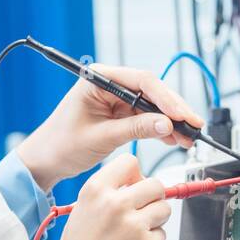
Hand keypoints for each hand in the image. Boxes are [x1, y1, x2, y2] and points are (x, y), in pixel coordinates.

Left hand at [15, 63, 204, 190]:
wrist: (46, 161)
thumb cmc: (62, 145)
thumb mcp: (101, 137)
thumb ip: (135, 129)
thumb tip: (166, 124)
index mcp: (97, 78)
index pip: (141, 81)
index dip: (165, 98)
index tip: (182, 115)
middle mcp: (108, 83)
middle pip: (151, 91)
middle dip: (173, 110)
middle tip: (194, 125)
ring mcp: (115, 97)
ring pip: (152, 104)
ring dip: (170, 121)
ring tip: (188, 137)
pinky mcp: (119, 112)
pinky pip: (145, 116)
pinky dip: (160, 127)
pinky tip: (174, 138)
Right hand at [40, 154, 171, 239]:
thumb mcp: (82, 213)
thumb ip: (108, 196)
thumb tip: (138, 186)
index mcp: (95, 191)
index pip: (130, 162)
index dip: (137, 175)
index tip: (136, 185)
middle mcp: (115, 203)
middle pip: (155, 184)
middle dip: (152, 198)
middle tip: (139, 215)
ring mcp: (134, 224)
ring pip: (164, 208)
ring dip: (154, 220)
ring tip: (133, 236)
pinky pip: (162, 234)